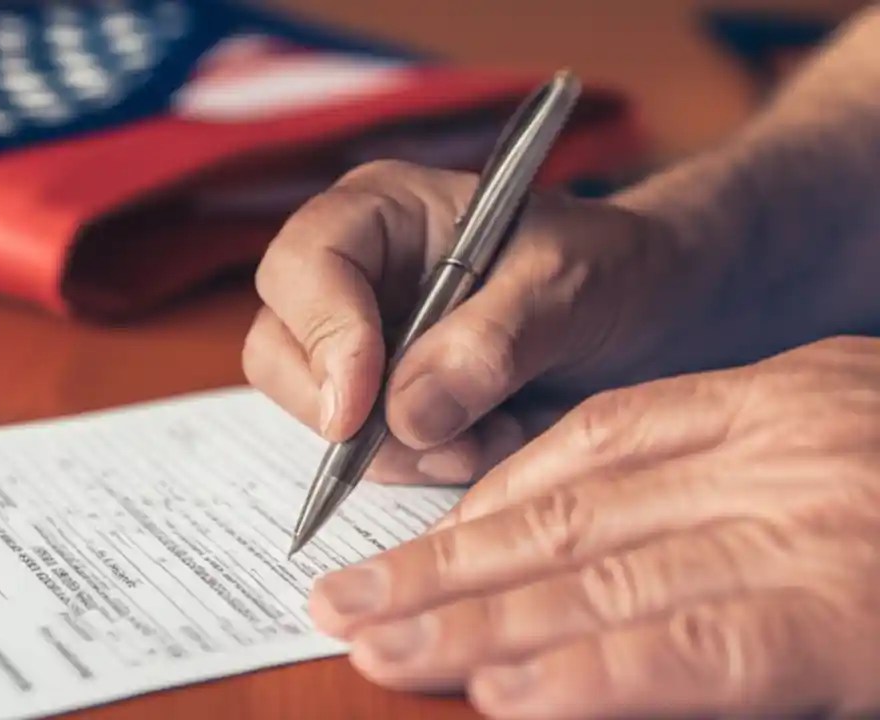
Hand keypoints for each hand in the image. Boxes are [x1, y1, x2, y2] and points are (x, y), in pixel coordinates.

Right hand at [243, 160, 700, 486]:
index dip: (322, 337)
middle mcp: (354, 275)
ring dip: (402, 450)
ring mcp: (363, 343)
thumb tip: (405, 415)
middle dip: (354, 412)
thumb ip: (491, 341)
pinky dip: (424, 465)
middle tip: (443, 440)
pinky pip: (366, 453)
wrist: (655, 312)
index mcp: (384, 212)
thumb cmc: (616, 268)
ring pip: (319, 413)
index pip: (304, 264)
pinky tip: (492, 444)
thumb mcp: (571, 285)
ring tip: (497, 435)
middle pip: (280, 348)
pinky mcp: (383, 403)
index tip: (361, 408)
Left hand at [308, 336, 879, 718]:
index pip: (592, 447)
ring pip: (600, 578)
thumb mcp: (840, 447)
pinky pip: (693, 652)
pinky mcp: (852, 625)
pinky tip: (501, 693)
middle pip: (565, 512)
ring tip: (374, 647)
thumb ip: (729, 479)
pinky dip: (590, 673)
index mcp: (780, 399)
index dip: (486, 501)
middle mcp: (785, 451)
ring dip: (473, 620)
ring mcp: (819, 532)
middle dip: (442, 564)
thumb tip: (601, 544)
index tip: (412, 545)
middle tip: (340, 598)